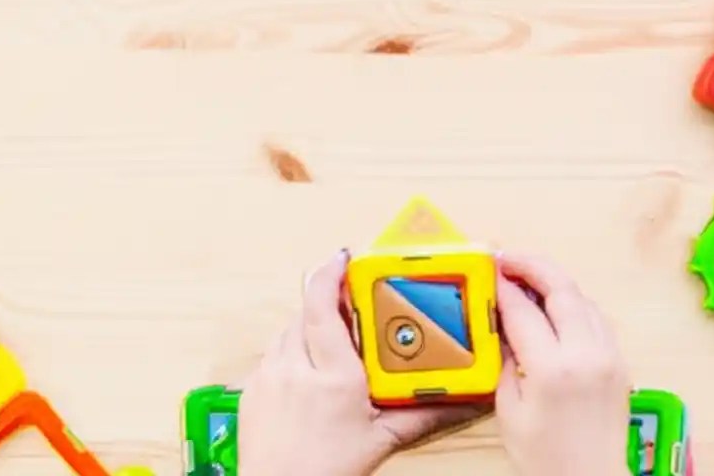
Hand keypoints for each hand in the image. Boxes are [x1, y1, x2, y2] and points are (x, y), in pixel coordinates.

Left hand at [238, 250, 486, 475]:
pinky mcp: (251, 388)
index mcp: (335, 376)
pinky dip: (290, 353)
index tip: (344, 257)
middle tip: (349, 305)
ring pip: (287, 331)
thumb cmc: (324, 472)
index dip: (332, 274)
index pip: (324, 305)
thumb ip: (421, 416)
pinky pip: (272, 355)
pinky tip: (306, 370)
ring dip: (307, 328)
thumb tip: (462, 404)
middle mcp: (297, 368)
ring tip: (330, 342)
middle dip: (327, 304)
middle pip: (307, 313)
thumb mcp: (380, 441)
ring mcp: (269, 376)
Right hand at [495, 252, 630, 475]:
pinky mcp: (619, 362)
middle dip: (531, 265)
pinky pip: (596, 317)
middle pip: (561, 288)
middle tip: (505, 257)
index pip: (523, 309)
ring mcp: (609, 356)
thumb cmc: (546, 458)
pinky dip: (573, 302)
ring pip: (583, 298)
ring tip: (526, 275)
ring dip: (554, 281)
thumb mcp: (508, 409)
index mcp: (552, 369)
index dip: (501, 286)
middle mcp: (586, 354)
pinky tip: (553, 305)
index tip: (486, 270)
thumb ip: (504, 360)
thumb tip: (500, 323)